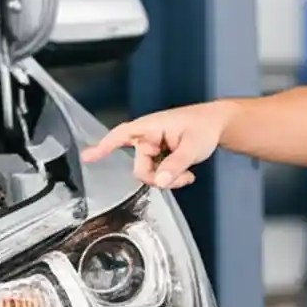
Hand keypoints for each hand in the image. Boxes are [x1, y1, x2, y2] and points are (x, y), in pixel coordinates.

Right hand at [81, 101, 237, 188]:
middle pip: (140, 167)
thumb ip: (175, 165)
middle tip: (181, 177)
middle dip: (158, 177)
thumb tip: (160, 182)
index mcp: (150, 127)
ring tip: (187, 174)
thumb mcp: (193, 147)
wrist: (218, 125)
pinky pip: (158, 173)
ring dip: (168, 179)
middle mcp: (148, 137)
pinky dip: (171, 178)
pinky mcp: (160, 156)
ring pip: (150, 173)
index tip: (88, 157)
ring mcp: (154, 147)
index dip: (104, 146)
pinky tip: (186, 174)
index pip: (121, 135)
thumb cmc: (205, 126)